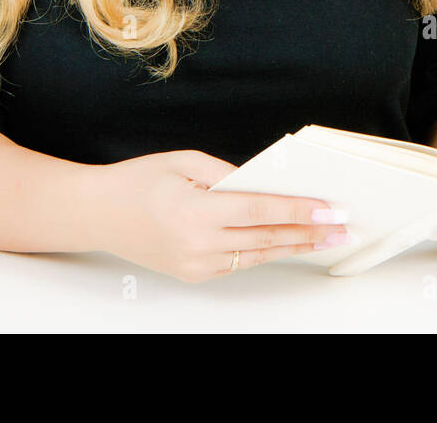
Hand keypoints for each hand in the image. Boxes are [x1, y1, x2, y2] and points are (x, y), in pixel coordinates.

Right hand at [92, 150, 351, 282]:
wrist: (95, 214)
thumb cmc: (135, 181)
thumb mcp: (182, 162)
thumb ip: (226, 173)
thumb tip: (264, 183)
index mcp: (195, 210)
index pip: (260, 210)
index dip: (299, 210)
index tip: (329, 209)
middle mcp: (197, 243)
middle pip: (266, 238)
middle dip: (308, 233)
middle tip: (340, 228)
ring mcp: (196, 264)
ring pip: (256, 254)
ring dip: (293, 246)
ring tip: (323, 239)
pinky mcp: (193, 274)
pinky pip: (237, 262)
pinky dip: (263, 250)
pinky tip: (285, 242)